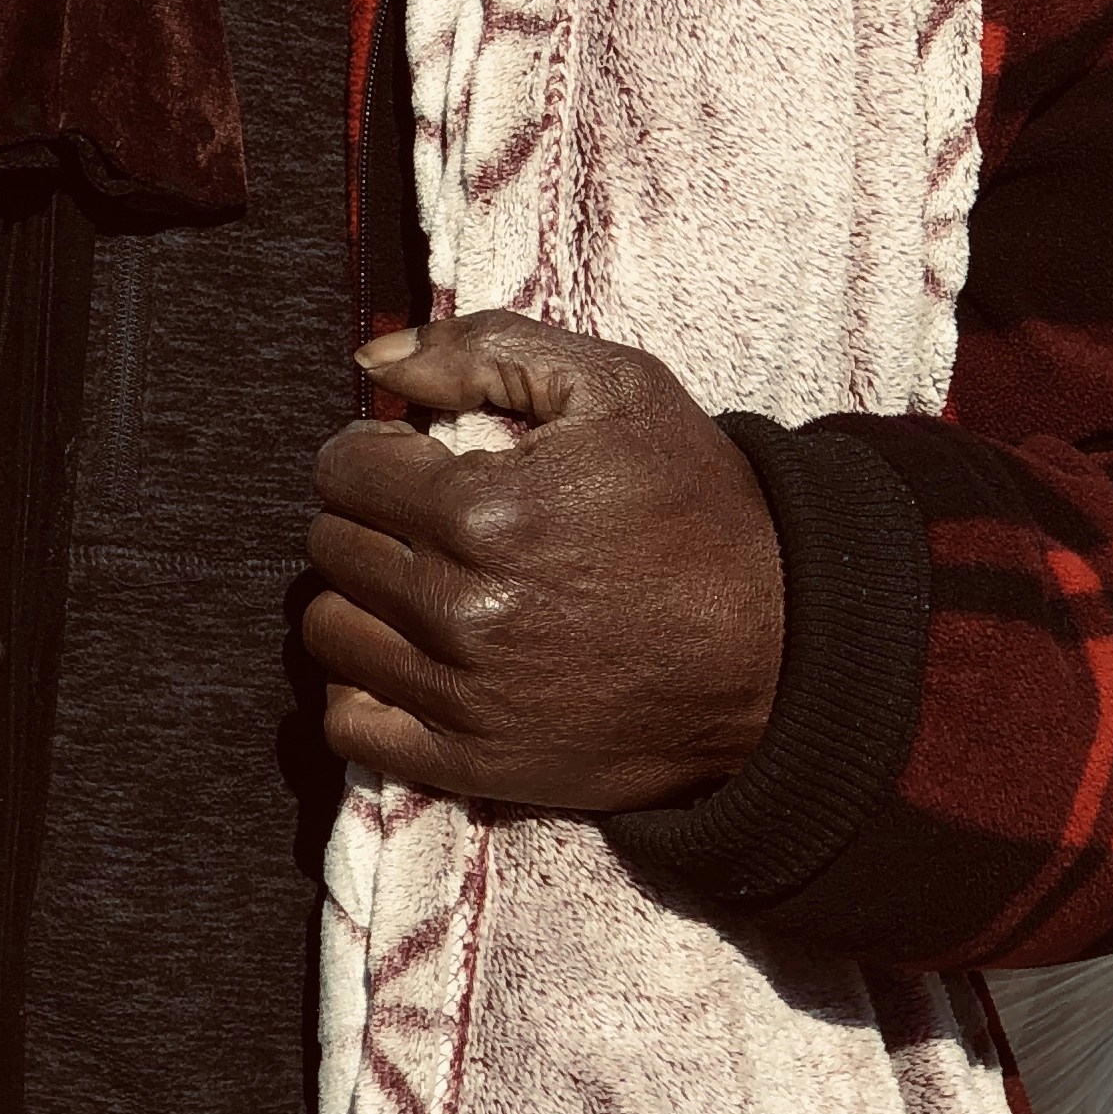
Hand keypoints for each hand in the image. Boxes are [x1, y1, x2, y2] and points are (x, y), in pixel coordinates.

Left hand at [303, 314, 782, 816]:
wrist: (781, 646)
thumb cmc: (698, 505)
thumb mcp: (616, 388)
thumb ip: (483, 350)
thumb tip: (371, 361)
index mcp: (483, 509)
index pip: (344, 471)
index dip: (373, 454)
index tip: (414, 463)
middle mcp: (461, 607)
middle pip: (331, 547)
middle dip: (367, 520)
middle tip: (425, 522)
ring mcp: (464, 693)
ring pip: (330, 631)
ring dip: (360, 599)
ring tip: (420, 585)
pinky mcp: (474, 762)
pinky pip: (351, 726)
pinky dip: (361, 689)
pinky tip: (407, 658)